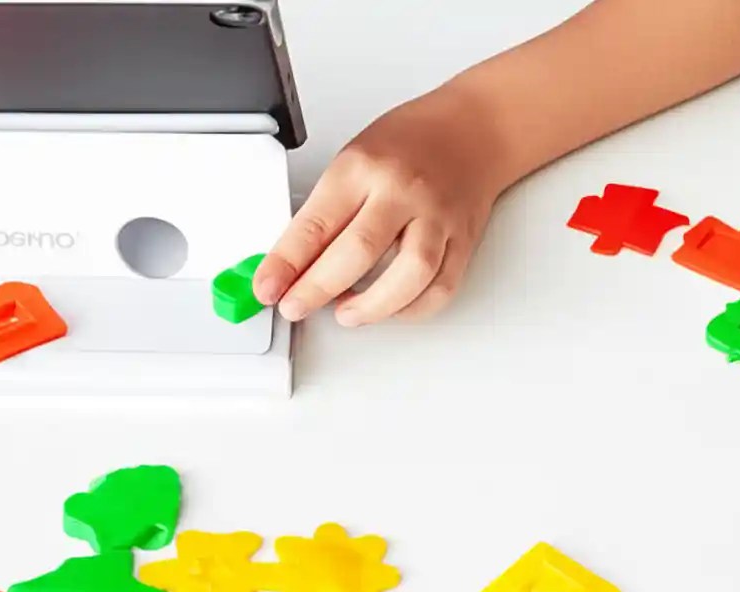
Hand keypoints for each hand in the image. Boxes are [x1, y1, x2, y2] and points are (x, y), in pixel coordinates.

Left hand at [252, 89, 503, 325]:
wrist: (473, 129)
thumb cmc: (408, 144)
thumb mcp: (352, 160)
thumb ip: (325, 212)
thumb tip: (290, 264)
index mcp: (363, 168)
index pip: (315, 224)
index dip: (285, 263)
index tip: (266, 287)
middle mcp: (402, 191)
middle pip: (357, 252)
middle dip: (317, 289)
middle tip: (295, 307)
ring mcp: (437, 217)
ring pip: (409, 276)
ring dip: (371, 307)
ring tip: (345, 314)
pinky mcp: (463, 239)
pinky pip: (441, 287)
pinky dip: (411, 309)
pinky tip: (389, 309)